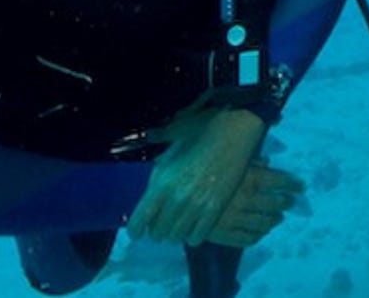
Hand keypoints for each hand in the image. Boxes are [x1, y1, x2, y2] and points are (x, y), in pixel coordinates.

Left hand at [125, 108, 265, 246]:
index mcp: (161, 183)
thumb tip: (146, 178)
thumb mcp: (169, 150)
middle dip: (156, 230)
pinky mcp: (215, 210)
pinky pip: (197, 236)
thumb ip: (156, 168)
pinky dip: (192, 235)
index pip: (140, 220)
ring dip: (174, 233)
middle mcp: (176, 199)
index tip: (136, 231)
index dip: (135, 229)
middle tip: (160, 224)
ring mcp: (197, 206)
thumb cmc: (200, 135)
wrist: (233, 132)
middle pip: (157, 232)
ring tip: (177, 225)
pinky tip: (193, 227)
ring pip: (177, 237)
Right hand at [205, 163, 304, 248]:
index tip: (301, 186)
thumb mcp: (226, 159)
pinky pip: (248, 238)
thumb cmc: (200, 169)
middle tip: (291, 202)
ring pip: (264, 222)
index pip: (280, 181)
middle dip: (286, 202)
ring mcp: (236, 219)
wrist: (173, 193)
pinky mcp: (224, 235)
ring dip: (274, 220)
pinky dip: (258, 235)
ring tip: (279, 218)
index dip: (293, 184)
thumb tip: (267, 161)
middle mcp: (246, 200)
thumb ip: (248, 161)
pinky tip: (262, 232)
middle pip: (275, 203)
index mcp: (248, 179)